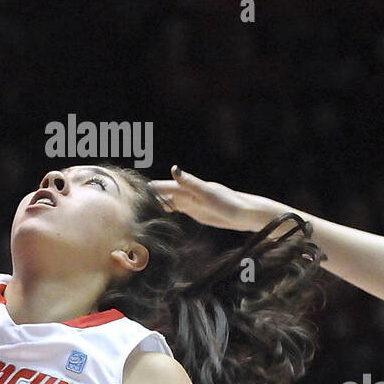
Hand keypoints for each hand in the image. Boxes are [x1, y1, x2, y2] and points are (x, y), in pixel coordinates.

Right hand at [149, 165, 273, 231]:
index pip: (168, 186)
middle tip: (136, 196)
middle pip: (168, 192)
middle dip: (154, 193)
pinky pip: (181, 208)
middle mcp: (192, 193)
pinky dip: (171, 208)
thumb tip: (174, 169)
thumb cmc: (229, 204)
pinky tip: (166, 210)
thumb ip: (190, 183)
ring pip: (173, 200)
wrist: (247, 215)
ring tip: (146, 203)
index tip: (140, 187)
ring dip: (160, 200)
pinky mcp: (200, 211)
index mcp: (192, 187)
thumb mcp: (207, 194)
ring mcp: (195, 202)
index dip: (155, 187)